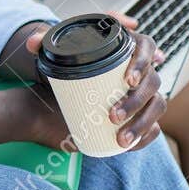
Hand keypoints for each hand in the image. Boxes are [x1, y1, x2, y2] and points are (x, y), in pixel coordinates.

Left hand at [22, 13, 167, 150]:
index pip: (146, 47)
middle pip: (153, 81)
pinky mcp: (143, 114)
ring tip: (120, 138)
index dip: (142, 62)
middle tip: (112, 115)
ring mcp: (145, 93)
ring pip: (157, 106)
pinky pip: (154, 126)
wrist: (70, 89)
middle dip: (136, 101)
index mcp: (128, 48)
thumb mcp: (59, 53)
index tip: (128, 79)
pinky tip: (131, 146)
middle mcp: (142, 70)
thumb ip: (45, 43)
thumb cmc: (71, 65)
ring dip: (142, 123)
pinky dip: (146, 136)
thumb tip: (31, 43)